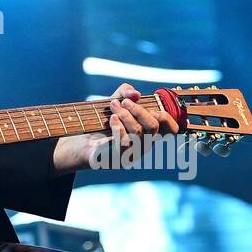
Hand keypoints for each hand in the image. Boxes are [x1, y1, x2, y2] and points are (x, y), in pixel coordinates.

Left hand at [53, 82, 180, 172]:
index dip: (166, 117)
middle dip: (139, 110)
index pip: (170, 129)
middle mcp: (144, 144)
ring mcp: (132, 153)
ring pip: (138, 133)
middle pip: (153, 127)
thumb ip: (125, 93)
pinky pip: (125, 143)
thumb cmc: (101, 121)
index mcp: (148, 132)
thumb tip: (135, 93)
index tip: (149, 105)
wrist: (81, 140)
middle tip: (122, 102)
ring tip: (112, 105)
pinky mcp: (117, 158)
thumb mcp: (114, 102)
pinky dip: (119, 127)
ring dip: (125, 115)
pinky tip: (112, 119)